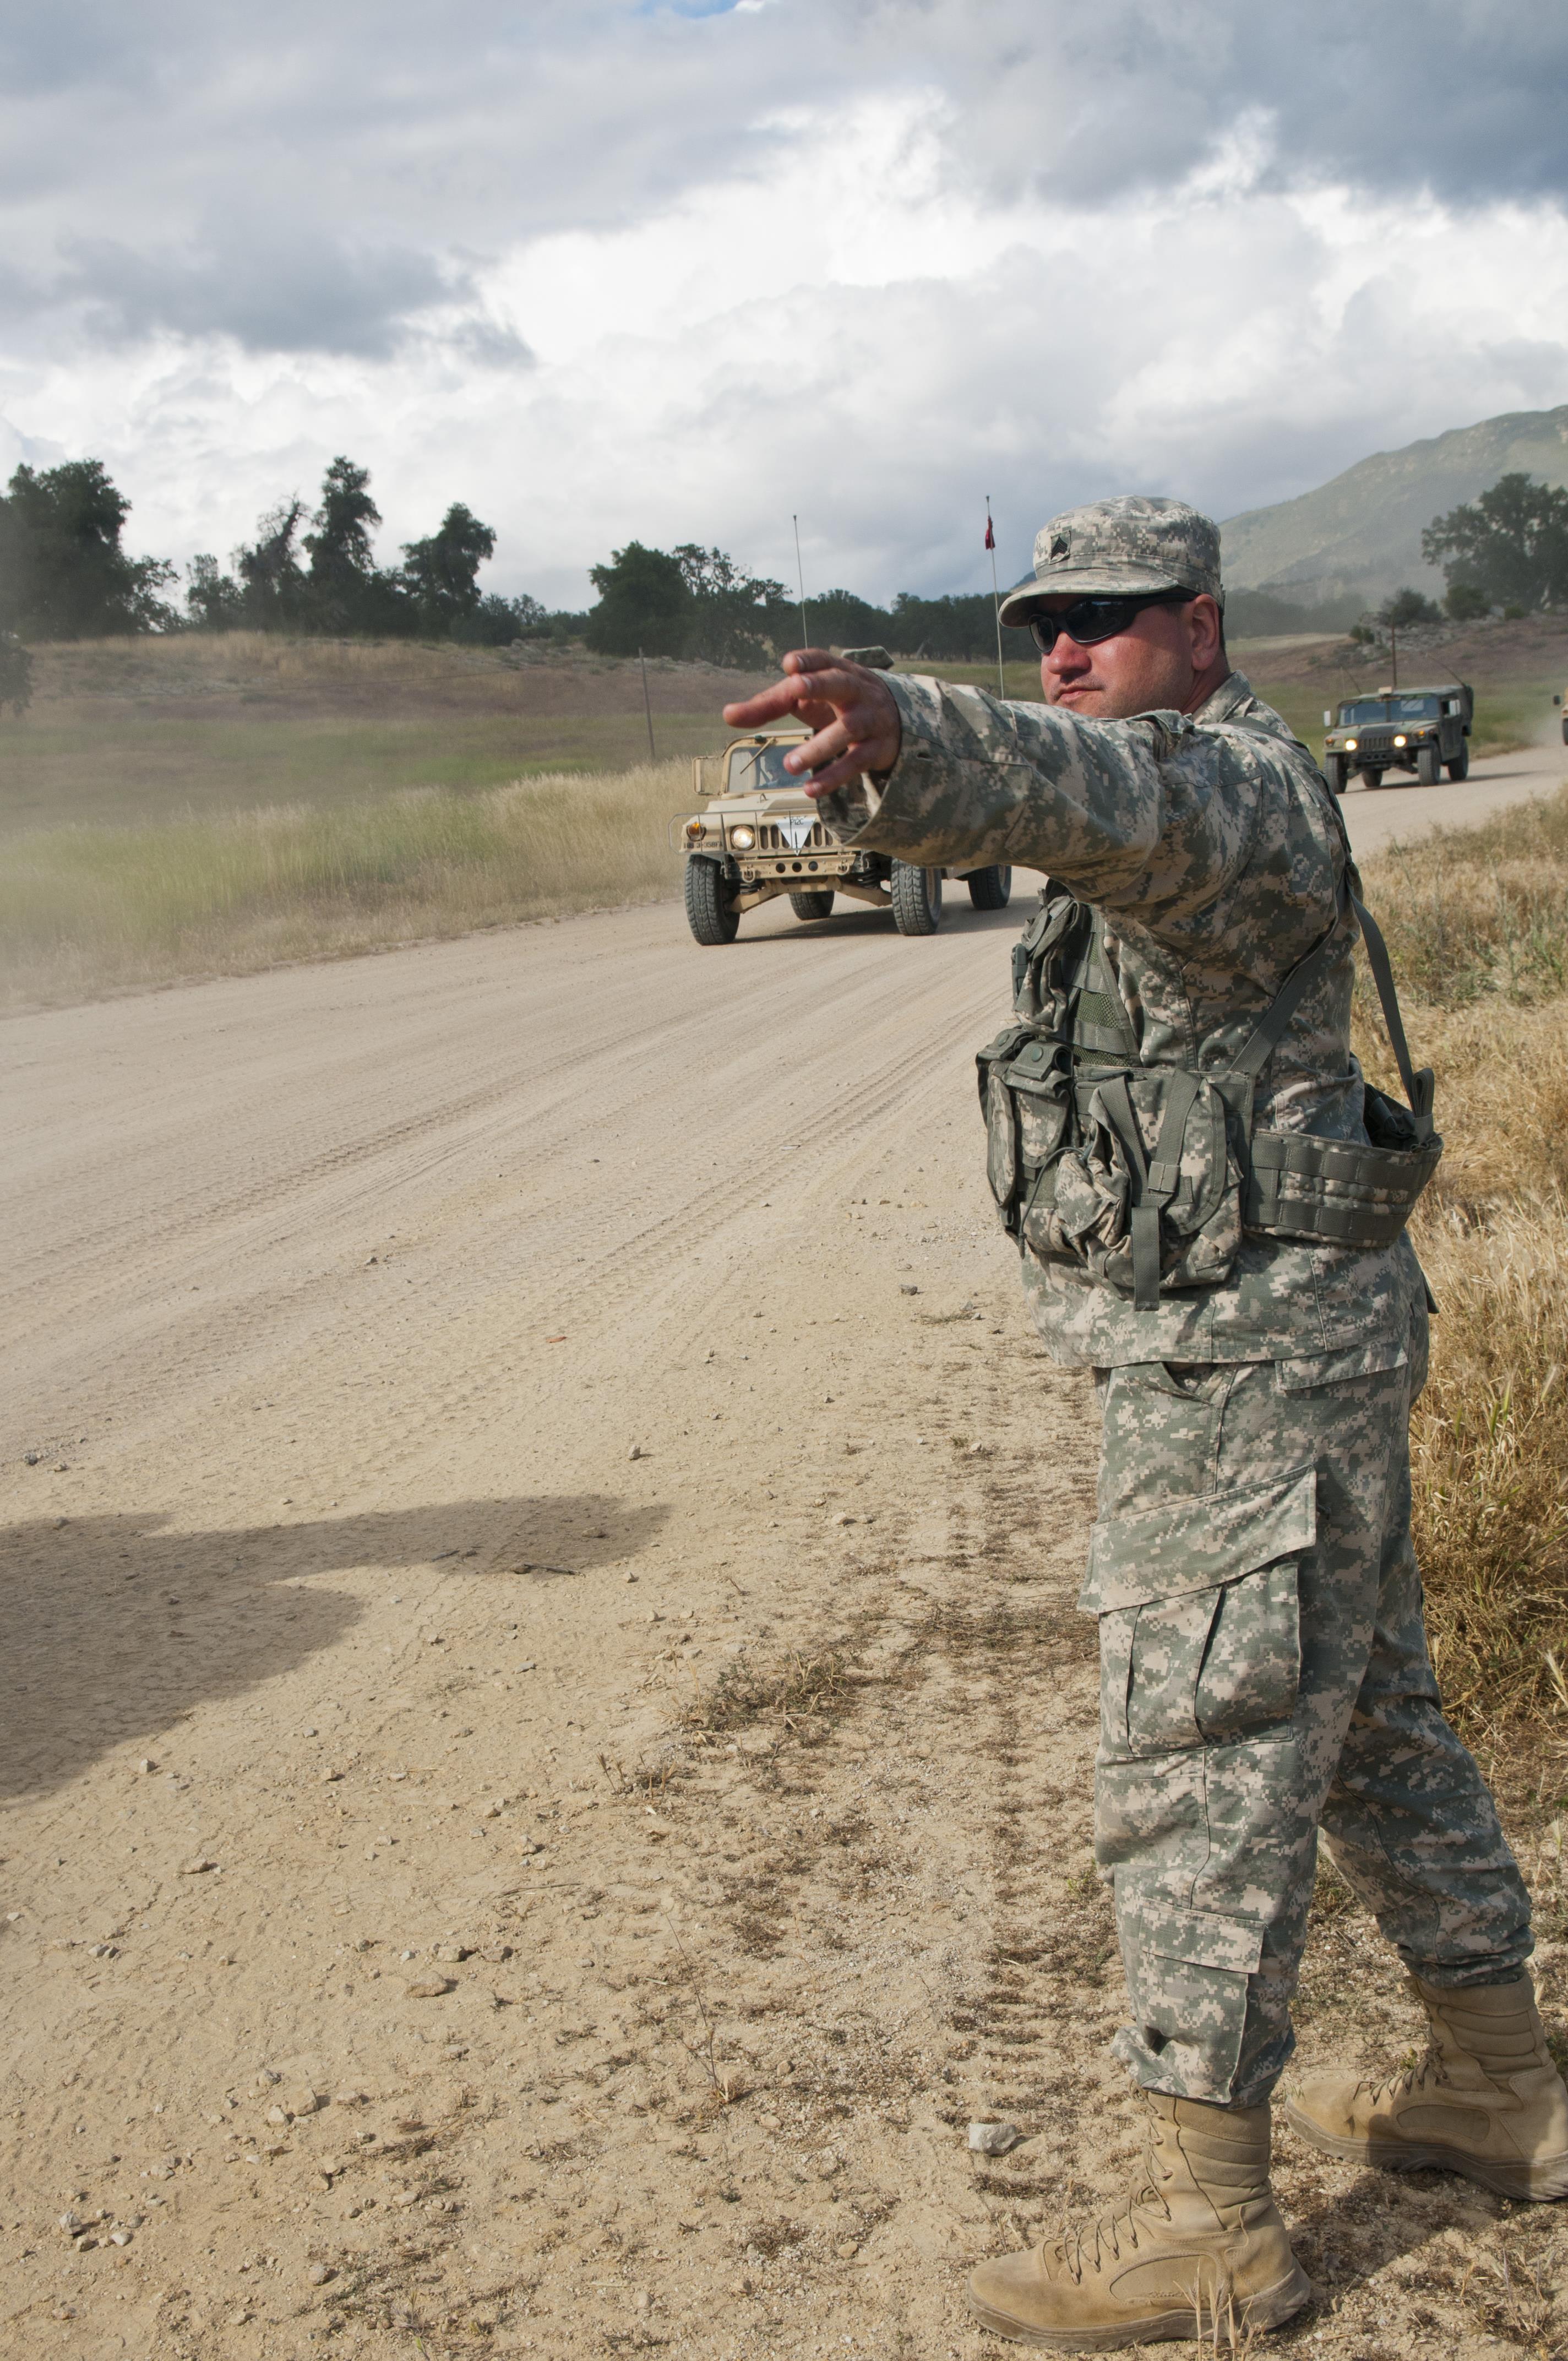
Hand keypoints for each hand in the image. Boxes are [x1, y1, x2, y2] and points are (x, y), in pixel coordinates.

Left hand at [721, 649, 900, 796]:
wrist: (893, 720)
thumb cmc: (836, 701)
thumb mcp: (805, 697)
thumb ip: (768, 705)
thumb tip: (727, 715)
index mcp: (836, 671)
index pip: (823, 660)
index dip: (807, 661)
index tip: (789, 664)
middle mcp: (856, 691)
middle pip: (840, 684)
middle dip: (819, 685)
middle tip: (796, 689)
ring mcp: (869, 719)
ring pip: (847, 729)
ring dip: (819, 746)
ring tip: (790, 764)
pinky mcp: (875, 749)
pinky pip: (856, 763)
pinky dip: (833, 777)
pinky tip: (811, 789)